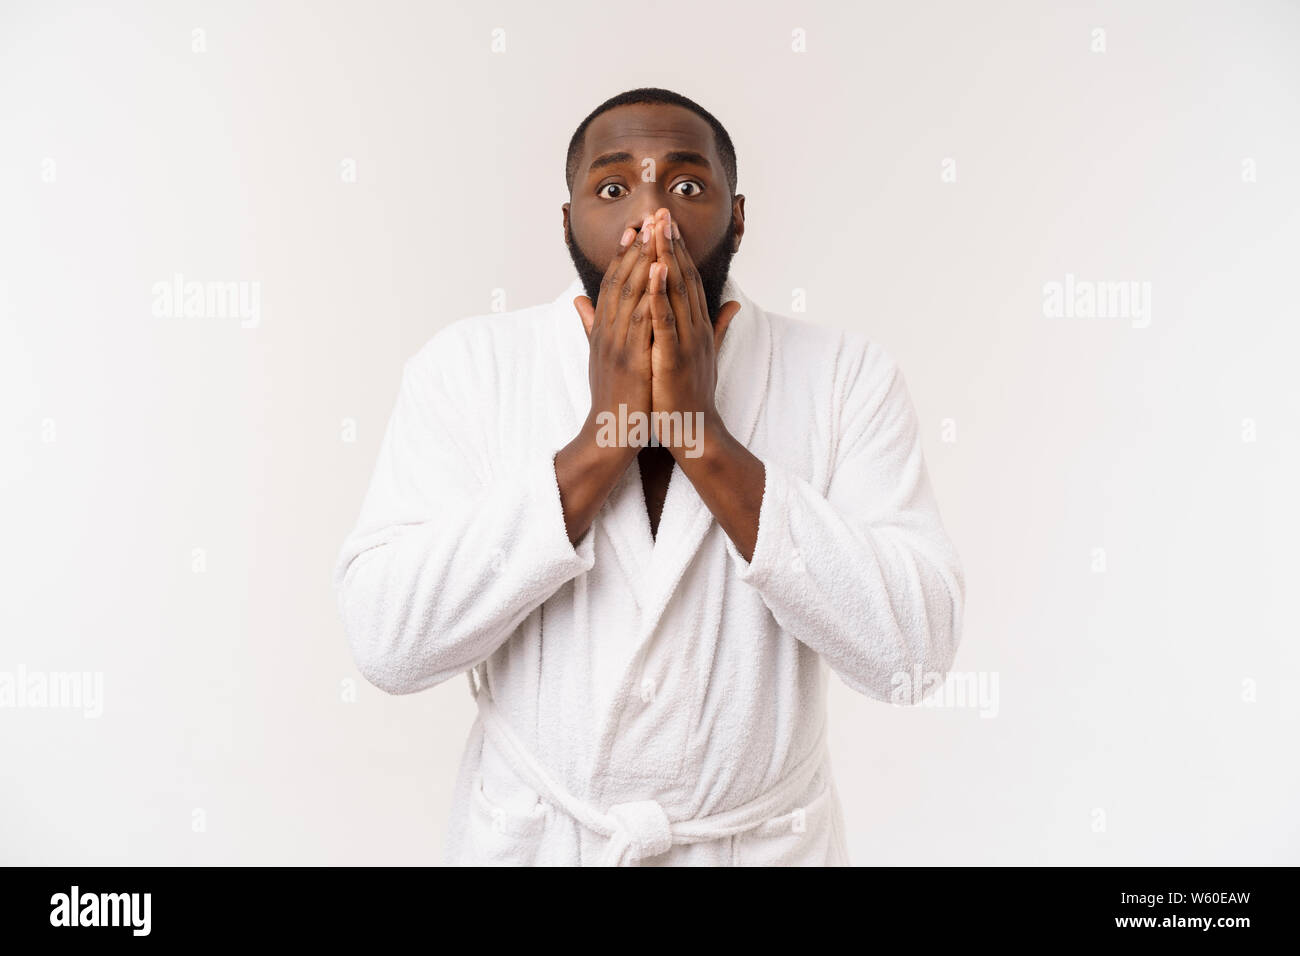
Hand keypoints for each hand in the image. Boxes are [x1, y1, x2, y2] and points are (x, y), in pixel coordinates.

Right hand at [573, 215, 659, 457]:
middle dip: (636, 246)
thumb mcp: (601, 355)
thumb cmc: (613, 397)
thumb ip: (592, 325)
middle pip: (621, 280)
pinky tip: (659, 270)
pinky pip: (642, 319)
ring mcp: (618, 344)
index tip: (635, 227)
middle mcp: (607, 332)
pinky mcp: (632, 359)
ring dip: (643, 259)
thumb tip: (578, 300)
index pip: (613, 283)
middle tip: (649, 216)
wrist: (610, 434)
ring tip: (655, 231)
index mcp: (603, 330)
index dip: (623, 254)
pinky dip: (649, 292)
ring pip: (630, 292)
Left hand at [644, 208, 740, 458]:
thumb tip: (734, 304)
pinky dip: (660, 294)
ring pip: (675, 291)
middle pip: (683, 277)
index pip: (687, 280)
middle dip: (672, 243)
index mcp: (697, 327)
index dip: (677, 250)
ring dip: (666, 258)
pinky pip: (666, 320)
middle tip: (662, 211)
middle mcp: (695, 328)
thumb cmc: (691, 395)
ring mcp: (686, 341)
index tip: (667, 223)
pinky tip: (654, 271)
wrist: (694, 432)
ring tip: (657, 228)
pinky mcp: (674, 356)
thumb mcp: (704, 354)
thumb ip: (718, 326)